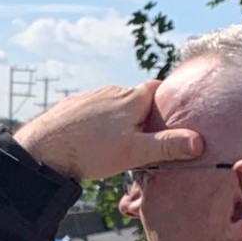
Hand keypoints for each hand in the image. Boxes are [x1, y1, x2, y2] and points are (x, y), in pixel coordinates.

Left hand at [11, 81, 202, 180]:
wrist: (42, 149)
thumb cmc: (91, 150)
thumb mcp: (134, 152)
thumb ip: (167, 146)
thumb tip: (199, 141)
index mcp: (131, 99)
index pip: (158, 88)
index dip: (168, 99)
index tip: (175, 112)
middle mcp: (111, 91)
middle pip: (136, 98)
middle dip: (144, 113)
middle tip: (150, 135)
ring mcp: (89, 97)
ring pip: (113, 105)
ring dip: (120, 118)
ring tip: (121, 141)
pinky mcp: (71, 107)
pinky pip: (93, 112)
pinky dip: (99, 122)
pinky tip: (95, 140)